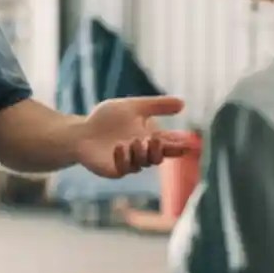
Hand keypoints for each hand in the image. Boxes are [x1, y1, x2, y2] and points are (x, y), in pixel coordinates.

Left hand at [73, 96, 197, 178]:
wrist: (81, 130)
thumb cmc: (106, 119)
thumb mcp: (133, 107)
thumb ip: (157, 105)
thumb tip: (183, 103)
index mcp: (148, 139)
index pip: (168, 144)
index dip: (180, 146)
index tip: (191, 145)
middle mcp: (140, 153)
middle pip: (158, 158)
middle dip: (160, 150)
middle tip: (156, 139)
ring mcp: (127, 163)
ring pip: (142, 163)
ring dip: (142, 152)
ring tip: (136, 141)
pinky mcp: (113, 169)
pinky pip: (124, 169)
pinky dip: (125, 158)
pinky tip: (120, 146)